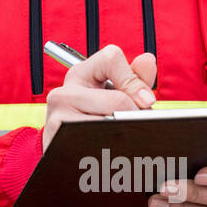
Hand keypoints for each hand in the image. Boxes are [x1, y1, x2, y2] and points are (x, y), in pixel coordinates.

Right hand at [41, 44, 156, 151]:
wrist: (65, 148)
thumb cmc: (94, 116)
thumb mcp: (112, 93)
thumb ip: (134, 78)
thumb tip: (148, 60)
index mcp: (80, 74)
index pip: (111, 58)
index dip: (134, 79)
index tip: (145, 100)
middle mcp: (65, 92)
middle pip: (118, 101)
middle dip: (134, 116)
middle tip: (134, 125)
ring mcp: (59, 116)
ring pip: (111, 125)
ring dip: (125, 134)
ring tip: (120, 135)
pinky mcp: (59, 139)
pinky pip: (100, 143)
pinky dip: (112, 146)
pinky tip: (108, 147)